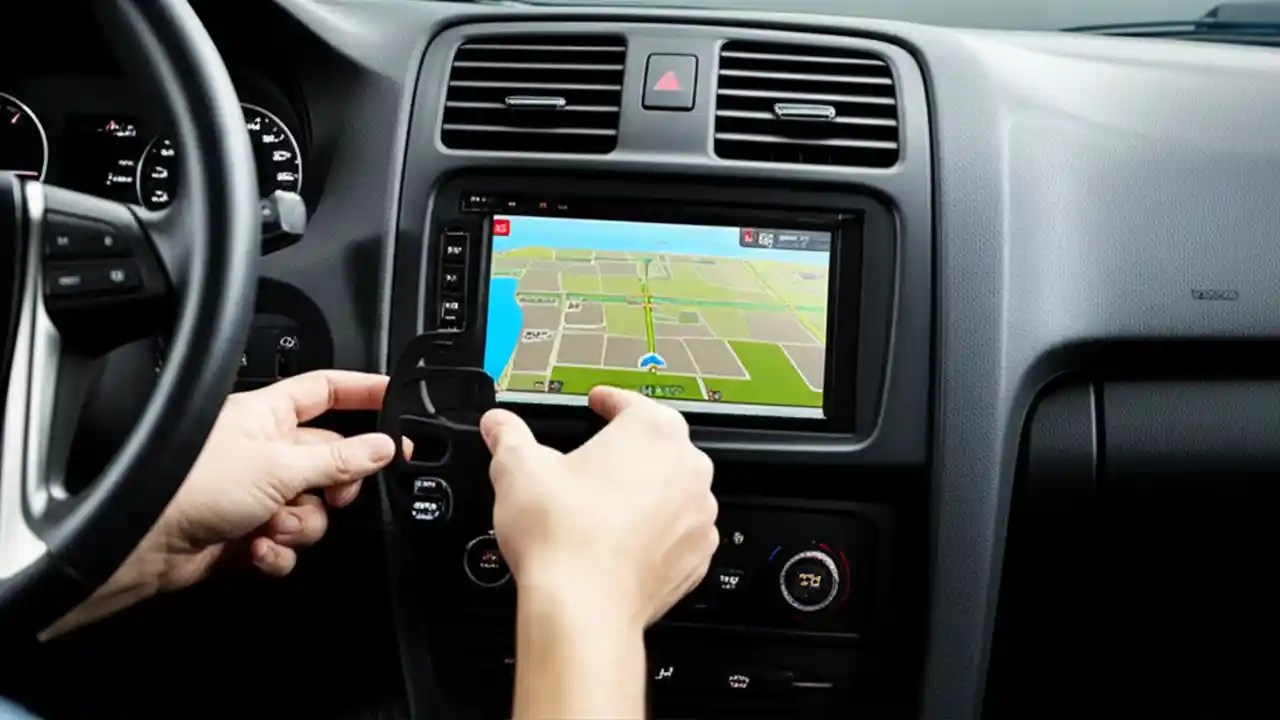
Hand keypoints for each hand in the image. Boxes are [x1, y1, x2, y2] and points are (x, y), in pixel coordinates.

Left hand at [153, 370, 402, 584]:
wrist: (145, 543)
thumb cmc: (191, 485)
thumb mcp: (280, 466)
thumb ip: (340, 459)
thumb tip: (383, 447)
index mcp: (267, 415)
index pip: (326, 390)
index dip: (362, 390)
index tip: (395, 397)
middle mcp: (264, 450)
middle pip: (329, 458)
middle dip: (336, 485)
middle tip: (337, 493)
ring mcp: (258, 492)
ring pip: (313, 508)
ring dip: (302, 525)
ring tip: (274, 526)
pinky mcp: (249, 531)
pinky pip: (288, 542)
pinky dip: (279, 551)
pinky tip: (257, 549)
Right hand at [481, 386, 717, 627]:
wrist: (584, 607)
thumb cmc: (560, 535)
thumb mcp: (518, 469)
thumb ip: (509, 437)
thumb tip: (499, 425)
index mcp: (651, 431)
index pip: (631, 402)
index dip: (609, 401)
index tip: (599, 403)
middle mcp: (686, 468)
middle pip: (659, 446)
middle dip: (630, 451)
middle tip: (596, 464)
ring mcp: (698, 514)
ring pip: (674, 490)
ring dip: (648, 493)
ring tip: (607, 508)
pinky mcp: (697, 555)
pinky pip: (681, 533)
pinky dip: (659, 533)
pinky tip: (626, 542)